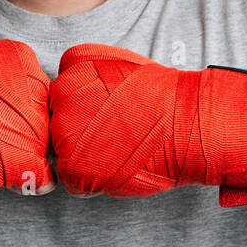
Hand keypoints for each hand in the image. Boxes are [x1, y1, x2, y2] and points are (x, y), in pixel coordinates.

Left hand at [49, 44, 246, 205]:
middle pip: (58, 119)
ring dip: (84, 156)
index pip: (64, 90)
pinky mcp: (72, 164)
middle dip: (81, 130)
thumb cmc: (165, 98)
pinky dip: (91, 182)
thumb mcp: (124, 64)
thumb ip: (93, 75)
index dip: (87, 106)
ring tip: (119, 150)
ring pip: (63, 150)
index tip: (111, 111)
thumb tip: (80, 94)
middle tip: (116, 133)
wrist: (188, 124)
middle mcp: (62, 92)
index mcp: (73, 63)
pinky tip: (116, 168)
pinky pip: (71, 180)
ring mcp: (64, 128)